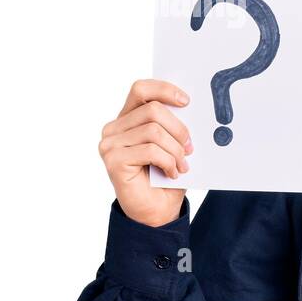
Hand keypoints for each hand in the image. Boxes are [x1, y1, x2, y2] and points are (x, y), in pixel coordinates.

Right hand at [100, 79, 193, 227]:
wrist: (156, 211)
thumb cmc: (165, 176)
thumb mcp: (173, 145)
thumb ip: (174, 126)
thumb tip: (191, 107)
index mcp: (128, 119)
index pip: (141, 89)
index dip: (164, 89)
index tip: (187, 101)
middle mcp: (114, 128)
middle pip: (153, 110)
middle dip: (179, 129)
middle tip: (190, 148)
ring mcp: (110, 144)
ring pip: (154, 130)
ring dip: (176, 150)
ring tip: (181, 165)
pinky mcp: (114, 160)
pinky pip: (150, 150)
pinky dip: (169, 162)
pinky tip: (172, 173)